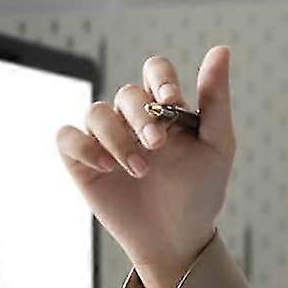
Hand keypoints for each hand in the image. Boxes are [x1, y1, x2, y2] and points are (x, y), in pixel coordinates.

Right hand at [55, 47, 236, 287]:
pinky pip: (67, 137)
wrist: (177, 238)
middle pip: (127, 92)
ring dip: (117, 138)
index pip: (155, 70)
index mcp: (166, 107)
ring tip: (140, 170)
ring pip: (96, 112)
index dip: (159, 78)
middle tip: (157, 145)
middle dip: (141, 115)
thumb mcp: (217, 145)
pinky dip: (84, 146)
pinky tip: (107, 167)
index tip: (171, 100)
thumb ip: (216, 98)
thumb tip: (221, 49)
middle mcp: (133, 117)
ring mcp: (106, 138)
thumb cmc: (201, 190)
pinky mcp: (82, 161)